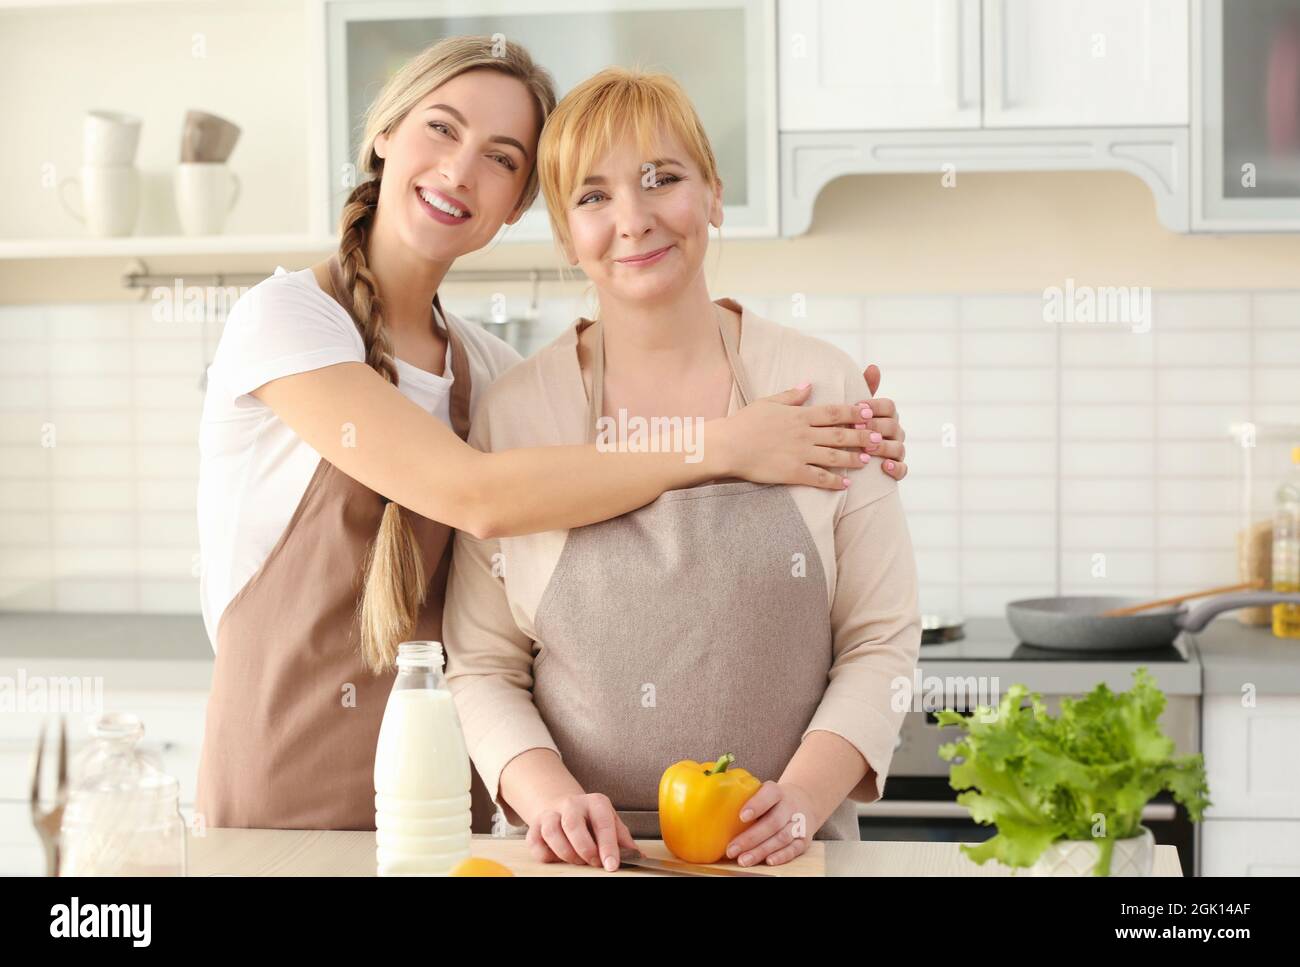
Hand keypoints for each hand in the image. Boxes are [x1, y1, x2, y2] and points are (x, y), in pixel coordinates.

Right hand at [525, 791, 638, 871]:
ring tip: (577, 861)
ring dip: (565, 852)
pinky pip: (535, 843)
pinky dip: (547, 855)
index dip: (608, 846)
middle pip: (573, 824)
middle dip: (584, 849)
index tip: (612, 865)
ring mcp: (550, 814)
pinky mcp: (534, 827)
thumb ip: (622, 839)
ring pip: (551, 831)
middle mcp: (571, 804)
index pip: (603, 823)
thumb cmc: (591, 820)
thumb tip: (637, 856)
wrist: (563, 806)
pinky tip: (558, 857)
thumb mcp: (610, 823)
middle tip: (593, 863)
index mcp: (595, 802)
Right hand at [713, 383, 878, 491]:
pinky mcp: (792, 472)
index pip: (834, 413)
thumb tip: (808, 385)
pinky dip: (835, 481)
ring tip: (866, 461)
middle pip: (841, 435)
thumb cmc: (744, 422)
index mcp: (799, 415)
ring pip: (835, 457)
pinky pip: (819, 478)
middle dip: (862, 437)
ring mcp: (799, 454)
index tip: (869, 413)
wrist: (727, 446)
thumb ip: (791, 395)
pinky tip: (846, 484)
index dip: (854, 413)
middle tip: (877, 439)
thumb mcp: (768, 402)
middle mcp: (804, 434)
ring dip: (853, 459)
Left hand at [724, 780, 820, 867]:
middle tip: (731, 849)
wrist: (805, 802)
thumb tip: (711, 797)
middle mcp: (789, 807)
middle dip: (751, 838)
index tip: (741, 816)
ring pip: (781, 838)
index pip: (769, 795)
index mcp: (777, 792)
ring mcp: (798, 824)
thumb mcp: (763, 791)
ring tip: (743, 860)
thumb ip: (744, 794)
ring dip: (762, 850)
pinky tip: (767, 861)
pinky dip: (781, 856)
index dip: (756, 805)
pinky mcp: (803, 840)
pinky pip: (794, 849)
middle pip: (773, 822)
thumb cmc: (773, 800)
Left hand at [857, 363, 906, 480]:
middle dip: (876, 426)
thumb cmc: (851, 428)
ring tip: (868, 449)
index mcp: (886, 415)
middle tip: (859, 428)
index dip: (875, 406)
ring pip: (898, 447)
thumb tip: (874, 366)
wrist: (844, 457)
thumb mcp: (854, 410)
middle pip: (893, 425)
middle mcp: (895, 431)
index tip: (858, 407)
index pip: (889, 406)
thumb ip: (865, 389)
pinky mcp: (897, 470)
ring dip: (883, 447)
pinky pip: (903, 469)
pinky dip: (896, 468)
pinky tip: (884, 467)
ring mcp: (897, 451)